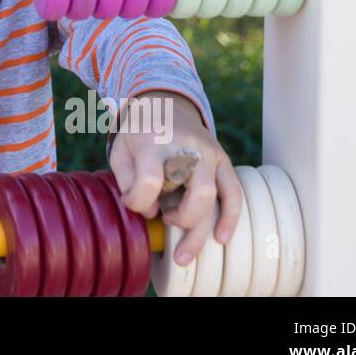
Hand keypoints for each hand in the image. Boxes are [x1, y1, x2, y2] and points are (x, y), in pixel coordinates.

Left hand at [108, 91, 242, 266]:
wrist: (164, 102)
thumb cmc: (139, 133)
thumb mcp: (121, 150)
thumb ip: (127, 181)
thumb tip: (149, 212)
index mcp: (153, 142)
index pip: (150, 180)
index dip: (138, 201)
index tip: (132, 203)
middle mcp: (185, 147)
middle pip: (195, 191)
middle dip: (181, 221)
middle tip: (165, 226)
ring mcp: (208, 153)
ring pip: (214, 195)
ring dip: (200, 228)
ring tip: (185, 252)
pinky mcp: (223, 159)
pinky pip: (234, 190)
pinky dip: (231, 216)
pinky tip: (222, 238)